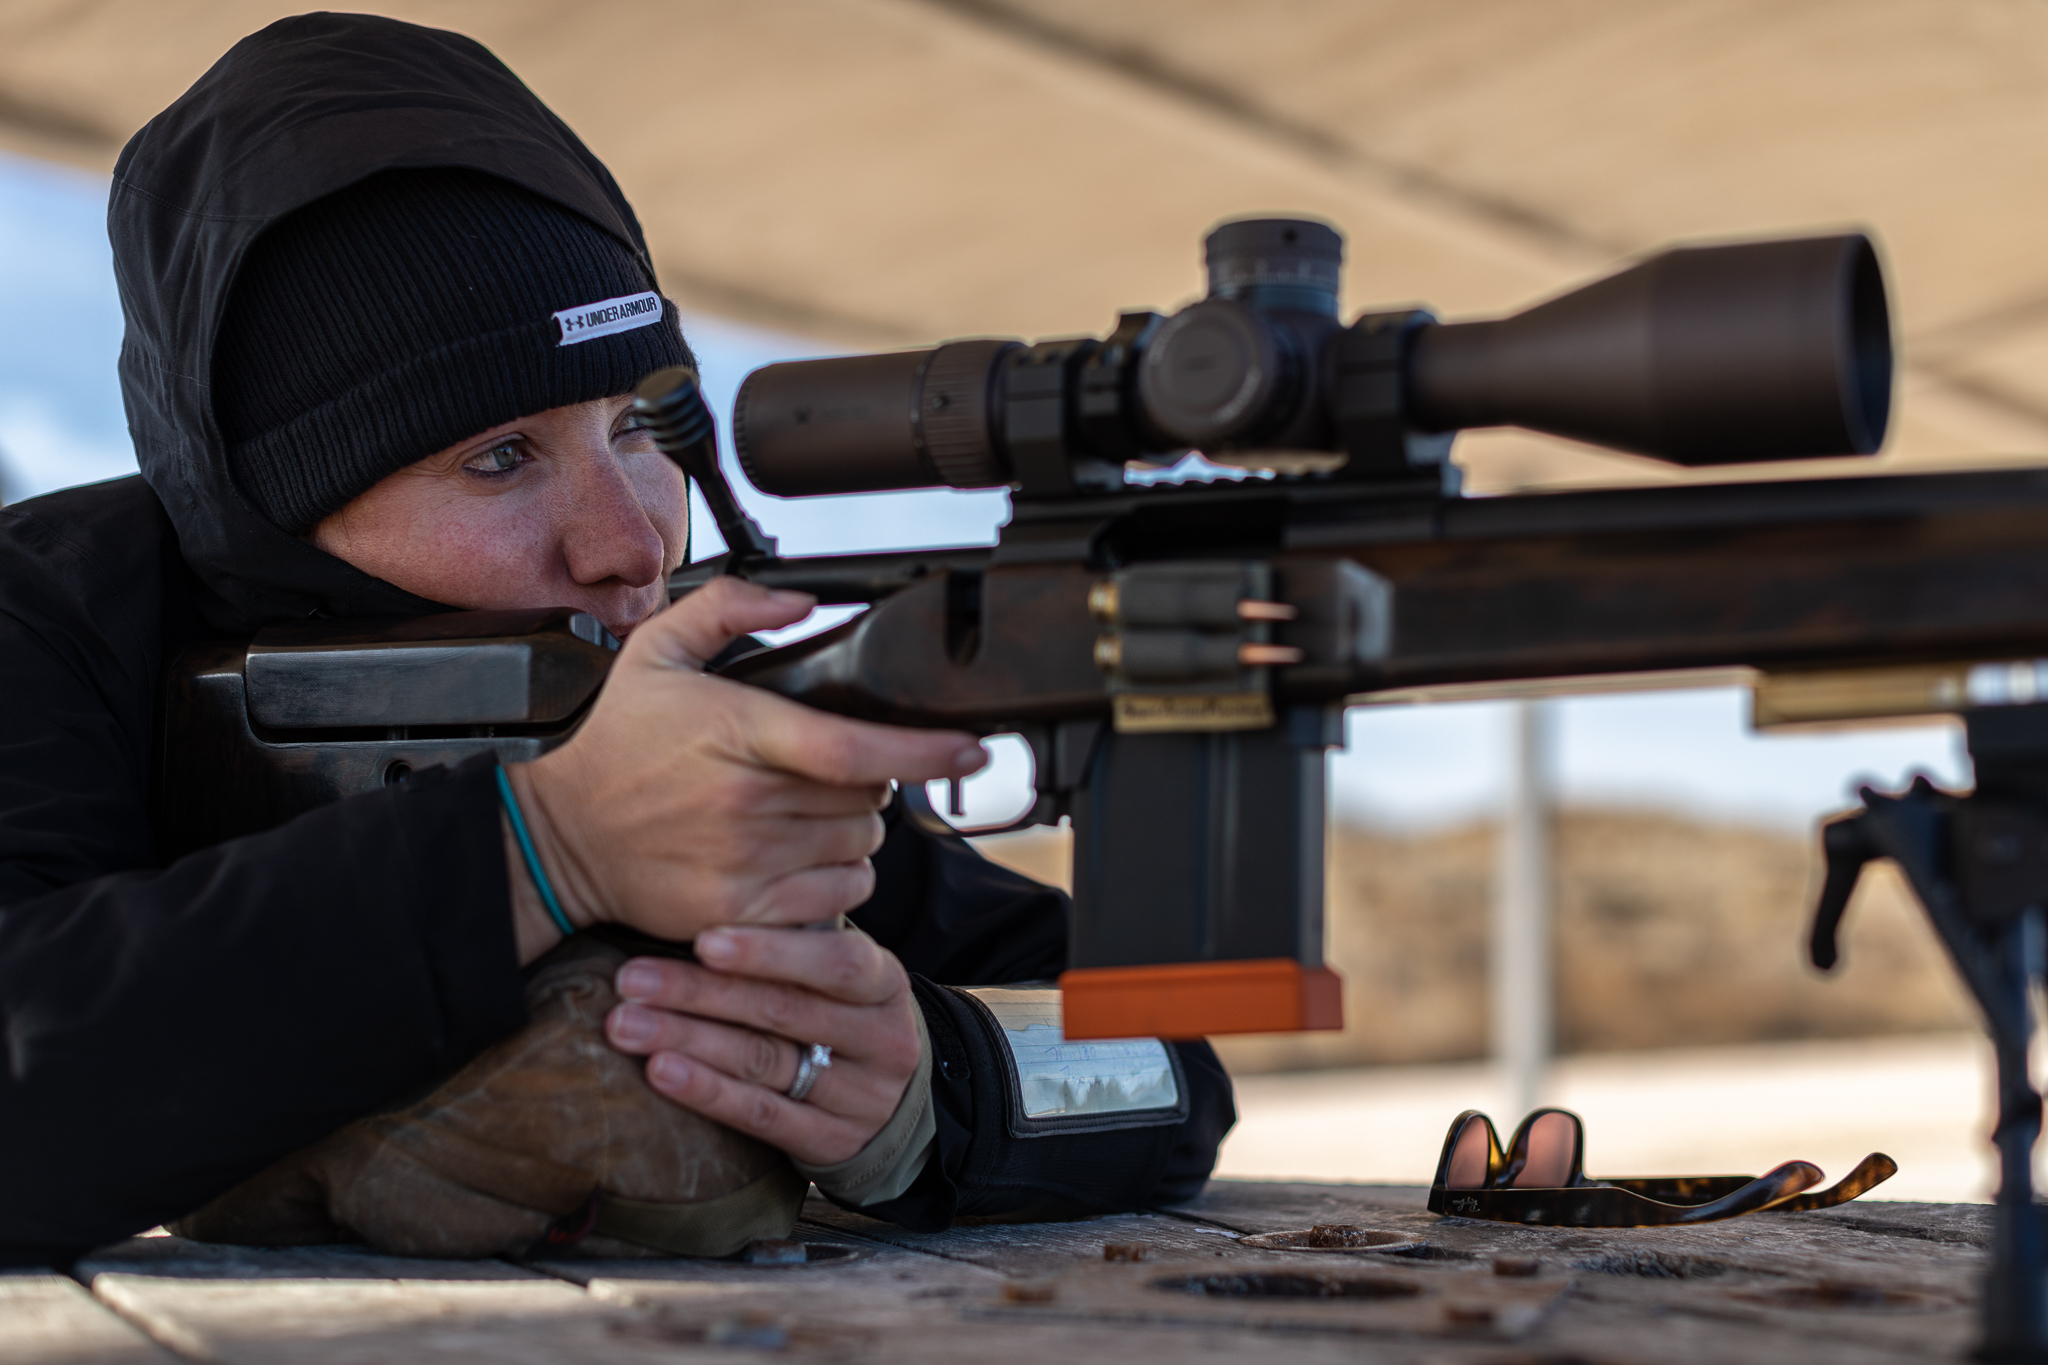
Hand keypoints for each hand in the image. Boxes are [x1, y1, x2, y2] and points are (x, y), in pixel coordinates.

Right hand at [501, 577, 984, 955]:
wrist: (554, 837)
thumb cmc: (613, 743)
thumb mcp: (655, 652)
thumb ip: (728, 608)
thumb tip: (803, 601)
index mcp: (737, 731)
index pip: (853, 747)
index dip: (925, 749)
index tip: (973, 748)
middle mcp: (746, 802)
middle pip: (869, 801)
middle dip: (867, 786)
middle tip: (823, 775)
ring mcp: (744, 864)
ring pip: (859, 852)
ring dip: (851, 835)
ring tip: (803, 816)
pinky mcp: (739, 915)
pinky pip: (834, 901)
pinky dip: (833, 882)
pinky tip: (797, 860)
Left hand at [603, 925, 922, 1165]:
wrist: (891, 1104)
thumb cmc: (844, 1015)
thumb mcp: (842, 975)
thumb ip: (797, 941)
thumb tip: (704, 893)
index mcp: (884, 983)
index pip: (835, 963)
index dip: (771, 952)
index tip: (703, 939)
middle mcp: (881, 1039)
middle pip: (785, 1011)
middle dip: (701, 993)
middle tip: (631, 979)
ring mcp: (860, 1097)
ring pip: (765, 1062)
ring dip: (688, 1040)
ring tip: (626, 1024)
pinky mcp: (832, 1142)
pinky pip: (763, 1116)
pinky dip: (709, 1092)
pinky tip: (661, 1072)